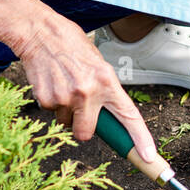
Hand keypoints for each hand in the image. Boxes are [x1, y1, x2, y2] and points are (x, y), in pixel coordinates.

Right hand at [13, 10, 156, 164]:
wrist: (41, 33)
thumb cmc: (73, 47)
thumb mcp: (98, 64)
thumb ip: (105, 90)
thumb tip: (108, 117)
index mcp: (107, 81)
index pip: (128, 116)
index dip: (140, 139)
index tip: (148, 156)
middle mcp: (88, 92)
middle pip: (87, 133)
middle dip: (83, 128)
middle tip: (79, 109)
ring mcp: (66, 97)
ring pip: (66, 123)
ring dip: (66, 111)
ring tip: (64, 84)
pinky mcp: (46, 98)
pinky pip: (51, 112)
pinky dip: (52, 102)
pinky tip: (52, 82)